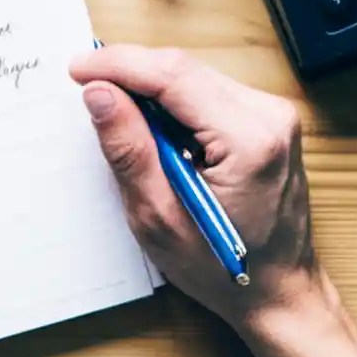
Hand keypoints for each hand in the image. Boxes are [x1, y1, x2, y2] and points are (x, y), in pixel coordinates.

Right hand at [70, 45, 326, 328]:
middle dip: (130, 73)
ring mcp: (273, 115)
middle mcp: (269, 117)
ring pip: (194, 77)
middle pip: (184, 69)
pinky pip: (208, 94)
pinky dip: (172, 105)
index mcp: (249, 141)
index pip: (173, 76)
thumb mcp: (158, 217)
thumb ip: (128, 149)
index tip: (78, 69)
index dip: (119, 64)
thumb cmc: (222, 269)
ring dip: (150, 90)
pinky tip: (154, 132)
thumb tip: (99, 94)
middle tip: (87, 90)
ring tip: (119, 120)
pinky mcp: (268, 121)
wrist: (278, 292)